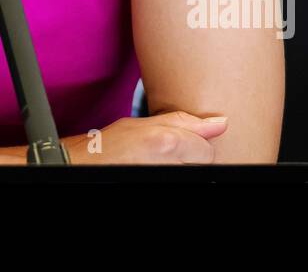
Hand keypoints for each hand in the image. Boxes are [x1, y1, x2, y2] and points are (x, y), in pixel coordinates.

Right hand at [66, 110, 228, 163]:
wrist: (85, 167)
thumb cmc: (112, 144)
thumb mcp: (145, 124)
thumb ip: (186, 122)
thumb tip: (222, 123)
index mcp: (167, 142)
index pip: (207, 150)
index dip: (194, 145)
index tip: (176, 143)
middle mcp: (170, 164)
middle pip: (202, 163)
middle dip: (189, 157)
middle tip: (164, 152)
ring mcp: (166, 177)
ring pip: (191, 173)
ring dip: (180, 166)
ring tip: (158, 161)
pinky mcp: (163, 185)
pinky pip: (179, 179)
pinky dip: (172, 173)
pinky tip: (154, 168)